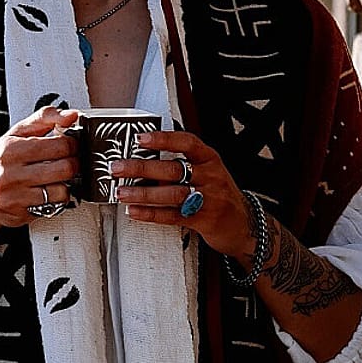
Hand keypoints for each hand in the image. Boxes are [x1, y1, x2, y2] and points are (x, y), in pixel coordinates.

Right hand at [0, 106, 79, 227]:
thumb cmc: (1, 160)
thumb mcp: (18, 133)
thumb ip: (45, 118)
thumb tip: (72, 115)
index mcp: (11, 148)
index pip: (59, 144)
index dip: (71, 144)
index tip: (69, 145)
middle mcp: (10, 173)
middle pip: (65, 168)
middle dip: (73, 164)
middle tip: (68, 162)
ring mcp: (14, 195)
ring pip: (62, 190)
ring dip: (66, 183)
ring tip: (57, 177)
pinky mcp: (21, 213)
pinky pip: (54, 205)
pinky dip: (57, 198)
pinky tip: (48, 191)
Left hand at [111, 131, 254, 262]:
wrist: (244, 224)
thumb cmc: (219, 193)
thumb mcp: (209, 171)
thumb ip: (183, 164)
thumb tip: (143, 161)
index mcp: (210, 159)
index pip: (187, 143)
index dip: (163, 139)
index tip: (140, 138)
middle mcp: (210, 176)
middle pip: (173, 169)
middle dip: (141, 168)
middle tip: (117, 167)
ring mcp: (208, 199)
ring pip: (171, 194)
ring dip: (142, 193)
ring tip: (121, 192)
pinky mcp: (203, 220)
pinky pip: (172, 216)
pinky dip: (150, 214)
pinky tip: (134, 211)